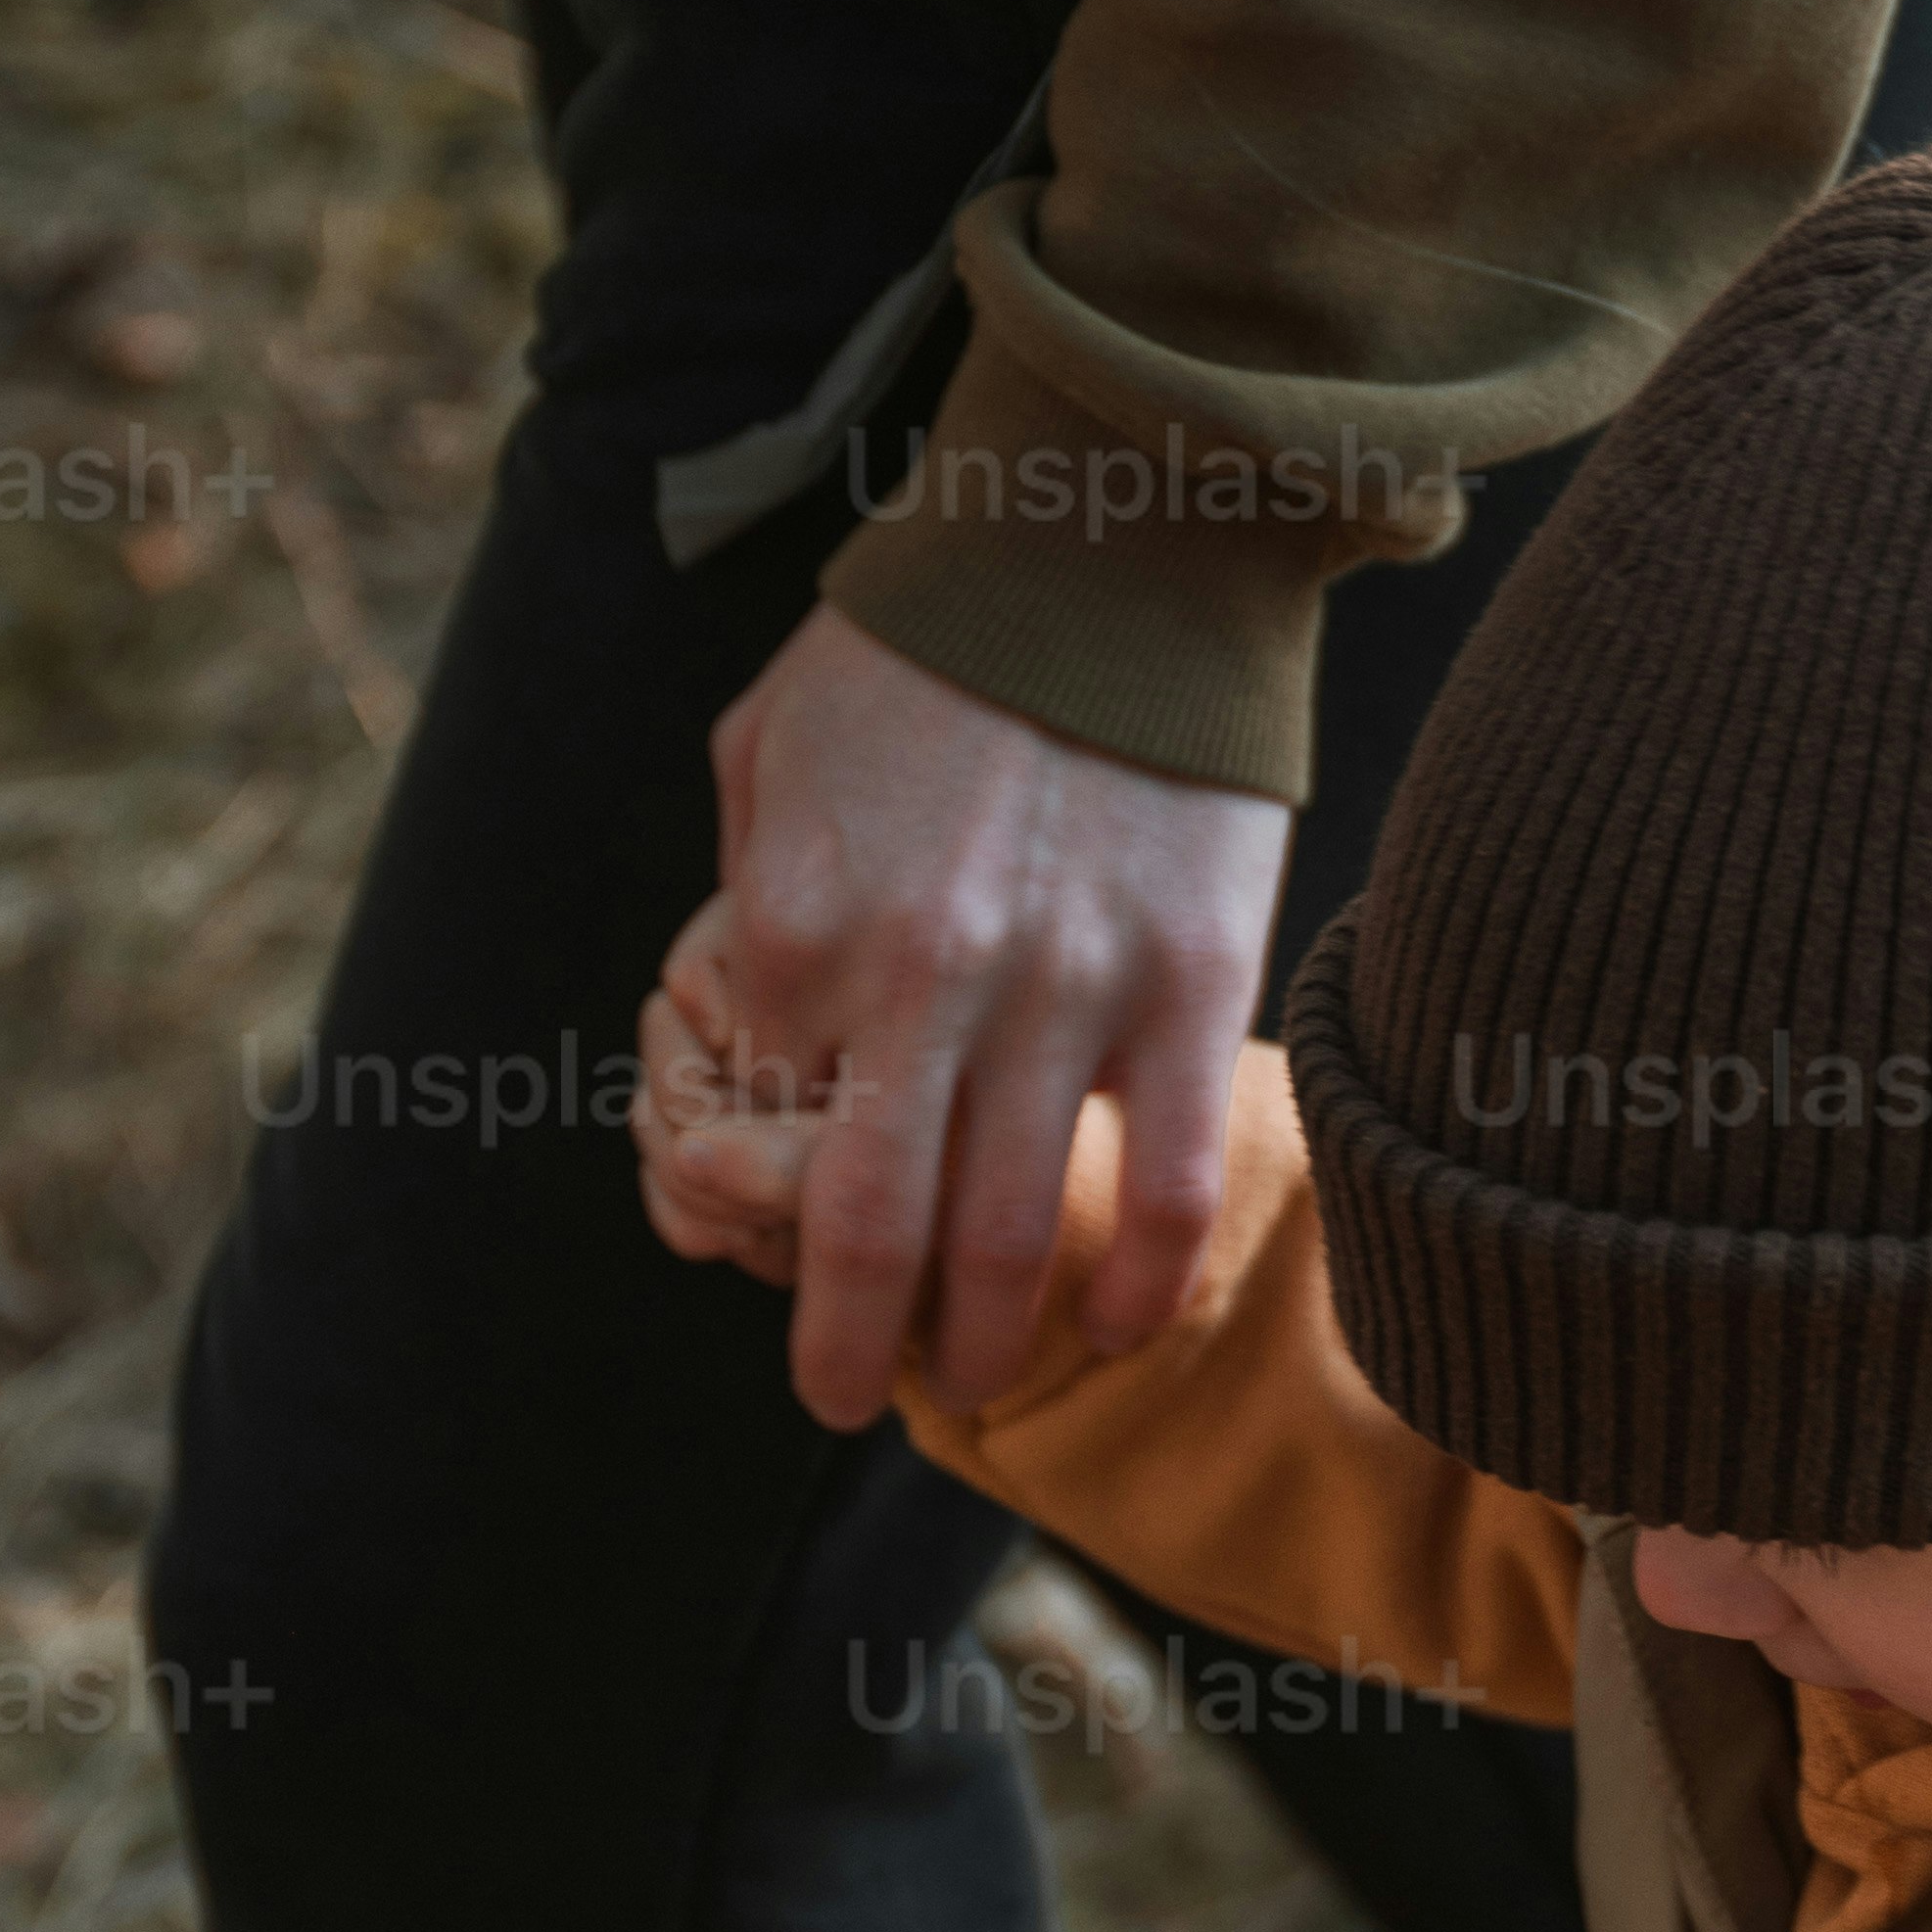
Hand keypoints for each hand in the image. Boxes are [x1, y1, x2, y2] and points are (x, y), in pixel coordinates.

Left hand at [708, 602, 1290, 1432]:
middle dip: (847, 1349)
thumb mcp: (768, 746)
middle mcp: (917, 984)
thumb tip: (755, 1000)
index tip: (773, 1246)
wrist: (1107, 540)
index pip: (759, 1134)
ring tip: (975, 1374)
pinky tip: (1115, 1321)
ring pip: (1011, 1242)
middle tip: (845, 1390)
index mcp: (790, 928)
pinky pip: (1160, 1187)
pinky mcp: (1186, 986)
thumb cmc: (924, 637)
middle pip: (870, 1241)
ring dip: (982, 1343)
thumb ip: (745, 883)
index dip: (759, 1213)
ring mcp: (1061, 995)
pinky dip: (1136, 1286)